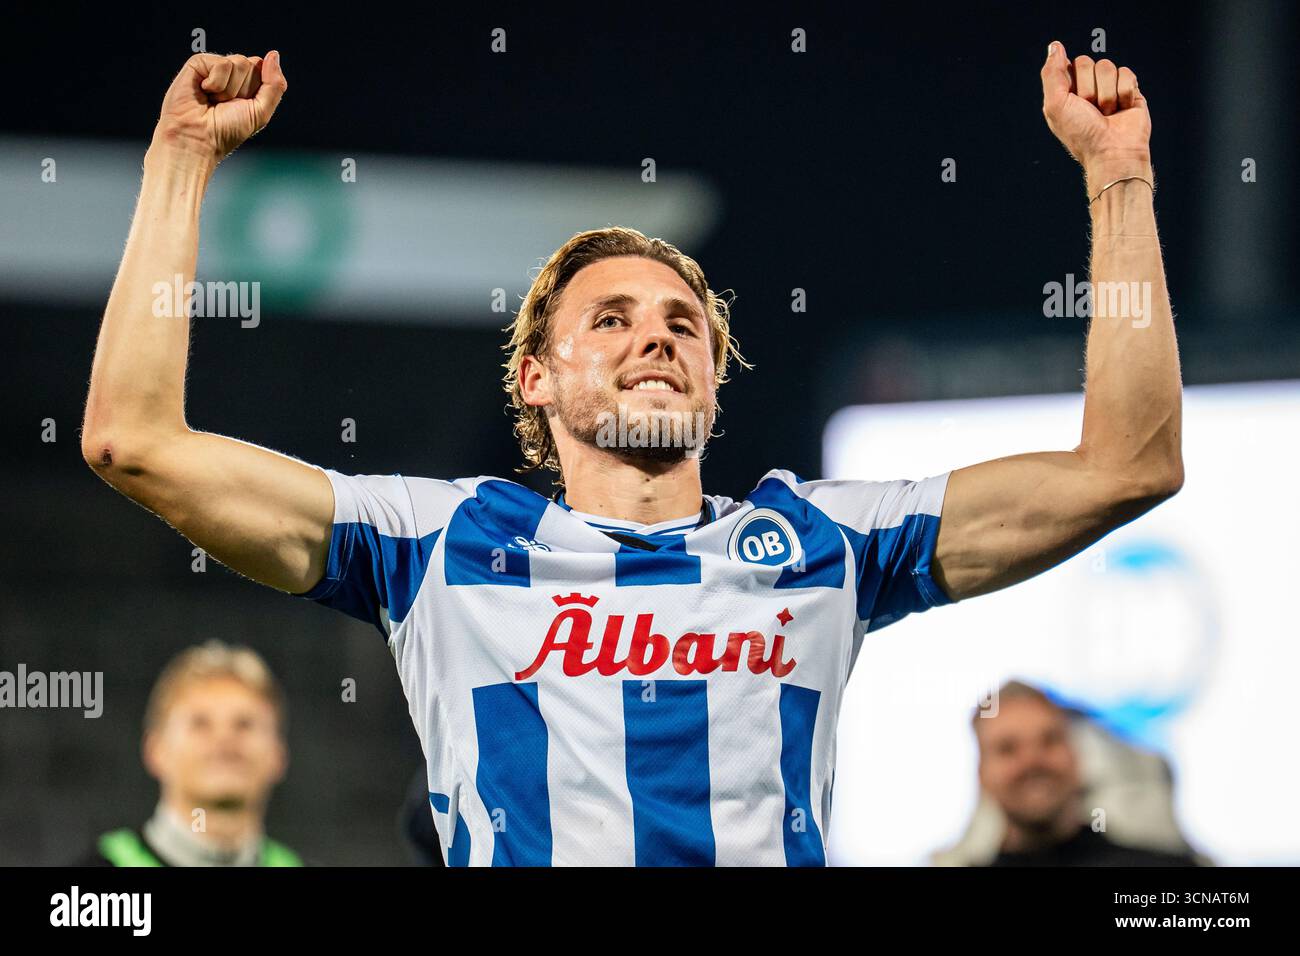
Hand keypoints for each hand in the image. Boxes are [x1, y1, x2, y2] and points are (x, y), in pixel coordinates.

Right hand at [152, 51, 287, 167]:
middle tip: (226, 105)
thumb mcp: (260, 112)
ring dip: (230, 89)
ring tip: (214, 100)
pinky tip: (203, 91)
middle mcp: (232, 74)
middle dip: (244, 89)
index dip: (258, 90)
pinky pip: (222, 63)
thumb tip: (273, 54)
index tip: (243, 106)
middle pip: (253, 64)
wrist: (197, 139)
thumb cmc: (226, 131)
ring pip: (240, 62)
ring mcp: (215, 67)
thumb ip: (274, 84)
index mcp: (248, 85)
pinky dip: (216, 82)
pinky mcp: (198, 63)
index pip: (265, 70)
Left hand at [1041, 41, 1150, 185]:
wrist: (1112, 152)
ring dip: (1106, 94)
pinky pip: (1127, 73)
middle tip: (1091, 111)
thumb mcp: (1055, 104)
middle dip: (1089, 89)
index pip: (1071, 64)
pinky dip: (1124, 93)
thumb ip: (1051, 73)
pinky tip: (1122, 109)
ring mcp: (1109, 87)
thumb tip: (1055, 45)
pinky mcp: (1130, 90)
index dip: (1073, 82)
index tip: (1074, 103)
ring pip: (1108, 66)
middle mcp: (1088, 87)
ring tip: (1107, 113)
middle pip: (1088, 62)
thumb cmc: (1081, 133)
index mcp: (1067, 90)